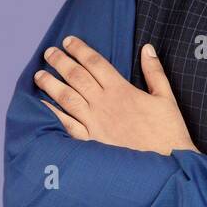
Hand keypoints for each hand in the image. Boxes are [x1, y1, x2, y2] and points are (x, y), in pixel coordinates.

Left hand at [34, 37, 199, 154]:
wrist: (165, 164)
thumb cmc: (168, 131)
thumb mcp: (166, 97)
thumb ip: (155, 71)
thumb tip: (146, 48)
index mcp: (122, 90)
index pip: (95, 63)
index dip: (80, 49)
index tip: (68, 41)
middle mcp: (104, 104)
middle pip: (76, 76)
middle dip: (60, 61)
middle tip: (49, 53)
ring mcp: (94, 123)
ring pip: (66, 98)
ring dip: (51, 84)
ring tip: (39, 75)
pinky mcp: (90, 141)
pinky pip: (66, 125)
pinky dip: (52, 114)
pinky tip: (41, 106)